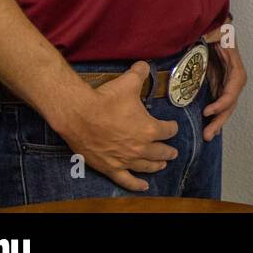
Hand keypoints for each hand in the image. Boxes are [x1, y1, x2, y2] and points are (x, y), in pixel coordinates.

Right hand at [54, 62, 178, 192]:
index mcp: (150, 129)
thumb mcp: (128, 82)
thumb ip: (140, 72)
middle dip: (168, 151)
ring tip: (162, 165)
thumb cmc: (105, 99)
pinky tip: (143, 187)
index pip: (168, 130)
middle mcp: (140, 147)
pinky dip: (136, 185)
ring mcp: (125, 159)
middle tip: (173, 151)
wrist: (78, 114)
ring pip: (146, 166)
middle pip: (160, 151)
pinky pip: (126, 180)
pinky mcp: (110, 167)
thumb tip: (144, 65)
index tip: (172, 126)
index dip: (171, 127)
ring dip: (156, 166)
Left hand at [202, 38, 245, 141]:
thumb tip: (210, 40)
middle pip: (231, 103)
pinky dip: (216, 114)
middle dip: (220, 120)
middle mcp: (235, 78)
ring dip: (218, 121)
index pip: (232, 91)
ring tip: (209, 136)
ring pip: (226, 106)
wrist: (218, 27)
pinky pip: (220, 102)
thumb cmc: (218, 30)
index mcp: (236, 69)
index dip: (222, 103)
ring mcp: (228, 82)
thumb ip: (214, 38)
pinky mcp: (220, 84)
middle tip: (209, 134)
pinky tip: (209, 126)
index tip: (207, 111)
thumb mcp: (217, 34)